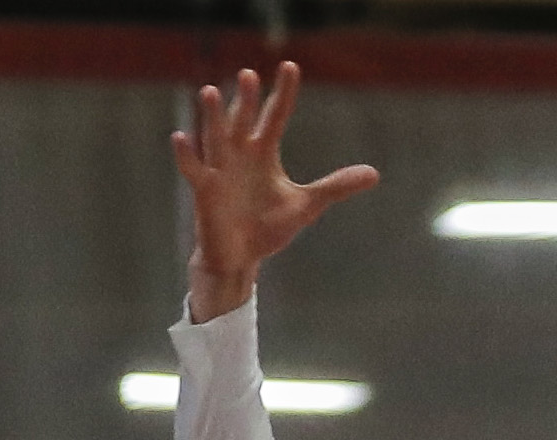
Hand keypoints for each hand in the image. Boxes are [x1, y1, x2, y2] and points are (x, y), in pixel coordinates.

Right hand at [171, 61, 378, 320]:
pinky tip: (181, 137)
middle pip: (243, 120)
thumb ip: (336, 186)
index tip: (290, 65)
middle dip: (246, 100)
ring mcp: (219, 169)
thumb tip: (375, 173)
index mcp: (263, 152)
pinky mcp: (204, 190)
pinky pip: (193, 169)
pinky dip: (186, 154)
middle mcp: (239, 154)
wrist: (242, 256)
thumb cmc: (269, 226)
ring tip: (211, 92)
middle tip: (250, 75)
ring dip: (213, 116)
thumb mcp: (307, 205)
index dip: (283, 93)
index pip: (276, 115)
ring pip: (215, 136)